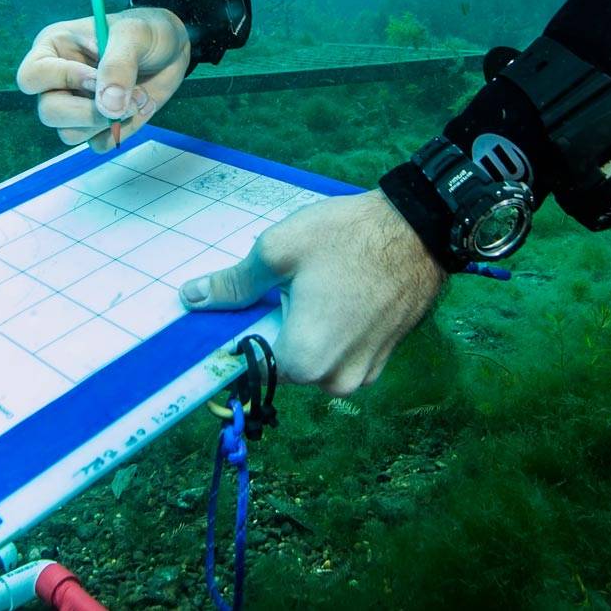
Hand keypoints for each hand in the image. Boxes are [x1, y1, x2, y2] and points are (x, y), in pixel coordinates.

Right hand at [16, 7, 191, 146]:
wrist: (172, 51)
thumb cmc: (146, 32)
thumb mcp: (134, 35)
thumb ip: (117, 66)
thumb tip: (107, 108)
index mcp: (53, 48)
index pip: (31, 76)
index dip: (64, 80)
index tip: (97, 76)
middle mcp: (57, 80)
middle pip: (49, 112)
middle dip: (89, 111)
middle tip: (127, 99)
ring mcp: (74, 105)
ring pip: (70, 134)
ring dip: (109, 122)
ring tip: (140, 97)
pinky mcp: (95, 125)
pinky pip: (98, 144)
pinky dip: (122, 131)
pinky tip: (139, 108)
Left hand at [179, 190, 445, 395]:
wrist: (420, 230)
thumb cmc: (346, 237)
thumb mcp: (279, 250)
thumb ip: (233, 284)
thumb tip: (190, 299)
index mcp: (303, 360)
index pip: (251, 361)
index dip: (243, 330)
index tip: (253, 301)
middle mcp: (333, 381)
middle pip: (284, 363)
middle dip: (278, 329)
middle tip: (290, 286)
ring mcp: (363, 375)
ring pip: (314, 361)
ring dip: (307, 332)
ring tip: (319, 288)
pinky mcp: (382, 361)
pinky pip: (342, 356)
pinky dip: (334, 334)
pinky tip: (340, 297)